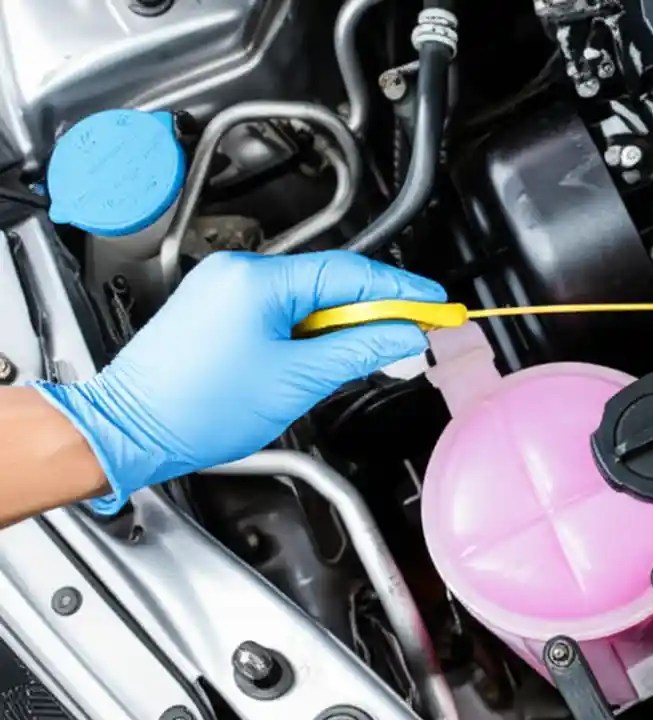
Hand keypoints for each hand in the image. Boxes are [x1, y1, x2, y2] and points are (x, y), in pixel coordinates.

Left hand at [37, 251, 444, 512]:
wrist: (127, 430)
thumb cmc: (194, 409)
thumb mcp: (295, 381)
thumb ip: (358, 350)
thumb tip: (403, 335)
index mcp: (257, 280)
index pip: (350, 273)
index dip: (400, 289)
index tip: (434, 303)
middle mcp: (237, 273)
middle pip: (331, 281)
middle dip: (376, 307)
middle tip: (417, 329)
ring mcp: (225, 290)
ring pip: (307, 297)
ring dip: (344, 322)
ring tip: (374, 350)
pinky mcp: (218, 311)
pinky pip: (281, 309)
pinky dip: (312, 329)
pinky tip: (328, 353)